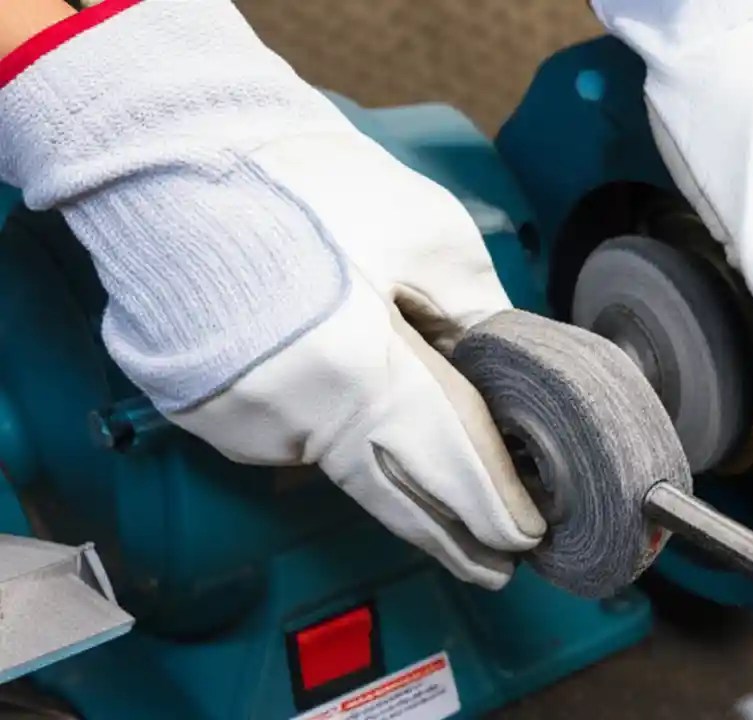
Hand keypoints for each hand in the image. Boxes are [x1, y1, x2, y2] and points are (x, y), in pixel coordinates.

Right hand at [0, 0, 543, 587]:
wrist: (181, 155)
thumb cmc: (307, 182)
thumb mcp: (429, 236)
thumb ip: (473, 318)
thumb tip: (496, 374)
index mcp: (357, 369)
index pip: (445, 467)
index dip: (490, 509)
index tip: (523, 536)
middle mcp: (292, 414)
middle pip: (391, 501)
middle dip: (450, 536)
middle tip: (494, 565)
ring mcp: (242, 420)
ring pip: (338, 467)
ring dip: (390, 474)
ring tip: (436, 478)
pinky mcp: (210, 413)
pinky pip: (289, 438)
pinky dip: (327, 429)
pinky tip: (341, 396)